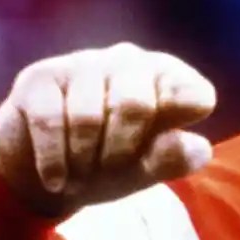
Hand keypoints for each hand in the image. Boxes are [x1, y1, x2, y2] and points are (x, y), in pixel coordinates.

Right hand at [0, 43, 215, 216]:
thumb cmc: (108, 164)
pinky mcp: (40, 77)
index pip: (194, 94)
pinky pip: (49, 121)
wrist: (45, 175)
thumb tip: (199, 148)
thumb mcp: (145, 170)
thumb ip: (173, 159)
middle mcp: (127, 61)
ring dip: (83, 160)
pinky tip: (56, 178)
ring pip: (87, 116)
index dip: (179, 129)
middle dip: (120, 152)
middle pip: (135, 105)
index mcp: (165, 79)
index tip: (160, 148)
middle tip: (109, 168)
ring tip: (80, 171)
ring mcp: (82, 64)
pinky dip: (54, 162)